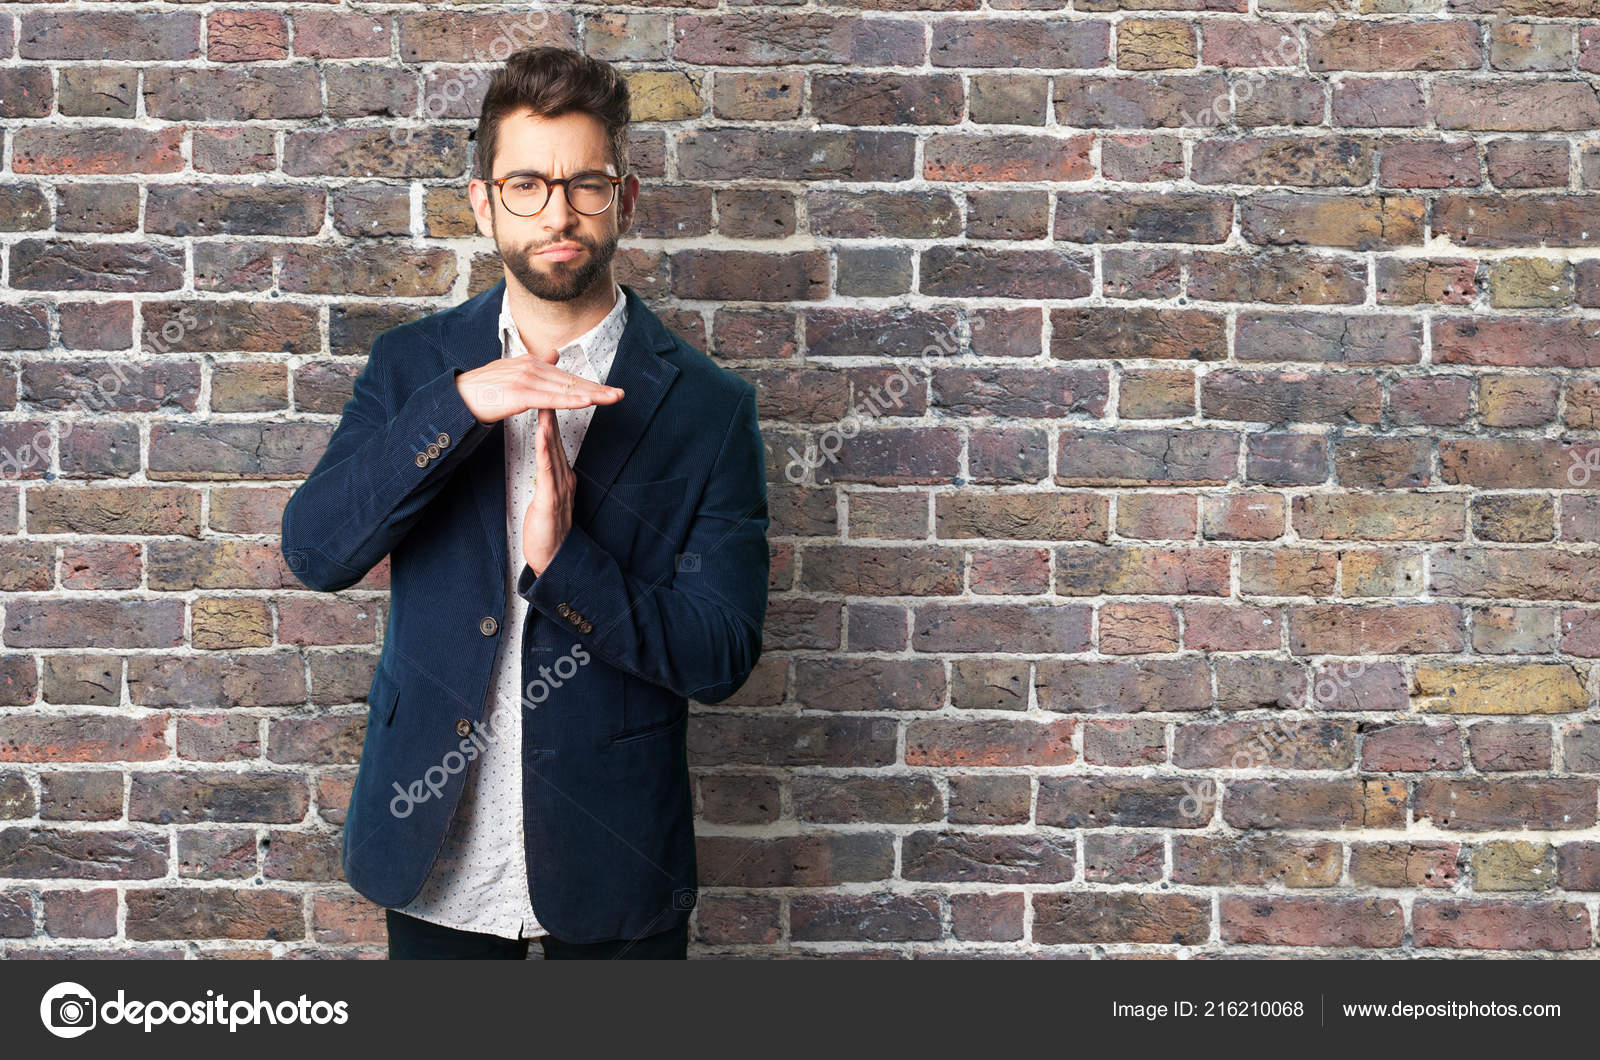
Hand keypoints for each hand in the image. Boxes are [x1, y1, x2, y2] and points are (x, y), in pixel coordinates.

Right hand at [456, 350, 623, 424]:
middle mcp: (532, 367)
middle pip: (572, 381)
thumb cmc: (485, 390)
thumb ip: (537, 366)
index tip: (609, 391)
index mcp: (533, 363)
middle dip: (598, 389)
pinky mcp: (519, 393)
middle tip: (621, 395)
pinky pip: (550, 399)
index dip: (590, 385)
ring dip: (591, 395)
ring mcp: (526, 379)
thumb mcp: (513, 373)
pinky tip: (586, 403)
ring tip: (611, 399)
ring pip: (566, 389)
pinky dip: (570, 401)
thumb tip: (554, 355)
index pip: (567, 377)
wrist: (459, 396)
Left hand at [521, 399, 573, 575]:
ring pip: (554, 451)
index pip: (555, 442)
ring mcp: (560, 488)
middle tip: (549, 389)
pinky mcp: (551, 500)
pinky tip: (542, 435)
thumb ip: (546, 480)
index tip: (544, 397)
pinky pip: (548, 470)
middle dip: (553, 413)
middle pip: (557, 440)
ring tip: (545, 403)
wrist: (554, 560)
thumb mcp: (545, 499)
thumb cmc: (546, 532)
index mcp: (562, 477)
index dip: (550, 418)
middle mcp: (564, 478)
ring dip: (550, 426)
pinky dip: (545, 450)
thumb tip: (544, 463)